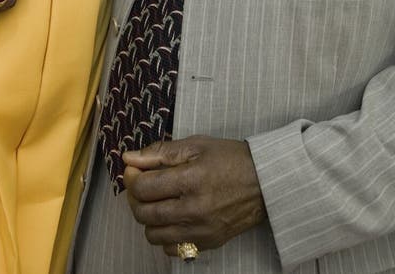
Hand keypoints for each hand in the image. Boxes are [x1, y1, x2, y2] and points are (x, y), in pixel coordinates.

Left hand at [123, 135, 266, 256]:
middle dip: (135, 198)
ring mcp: (201, 230)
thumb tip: (129, 157)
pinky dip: (165, 235)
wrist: (265, 182)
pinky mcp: (208, 244)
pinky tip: (172, 217)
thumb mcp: (196, 145)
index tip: (134, 170)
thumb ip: (160, 152)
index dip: (131, 177)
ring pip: (153, 235)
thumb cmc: (231, 159)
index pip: (143, 187)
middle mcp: (194, 209)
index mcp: (191, 179)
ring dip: (148, 218)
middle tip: (142, 184)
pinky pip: (172, 248)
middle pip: (144, 213)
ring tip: (157, 201)